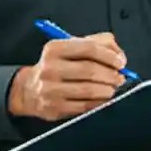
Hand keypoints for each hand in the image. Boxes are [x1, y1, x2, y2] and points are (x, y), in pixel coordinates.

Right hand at [8, 33, 127, 120]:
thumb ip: (96, 43)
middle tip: (119, 77)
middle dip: (111, 74)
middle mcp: (50, 68)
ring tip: (112, 88)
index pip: (88, 48)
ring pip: (89, 89)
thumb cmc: (57, 66)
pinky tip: (103, 98)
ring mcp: (51, 89)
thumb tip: (118, 54)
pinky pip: (85, 106)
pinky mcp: (55, 108)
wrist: (29, 90)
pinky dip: (100, 102)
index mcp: (54, 48)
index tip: (120, 61)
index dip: (109, 55)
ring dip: (108, 89)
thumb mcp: (69, 48)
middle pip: (90, 70)